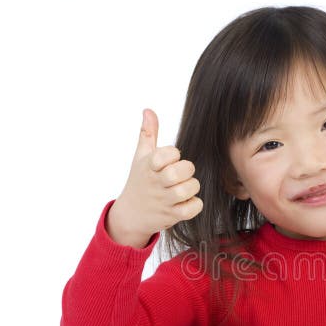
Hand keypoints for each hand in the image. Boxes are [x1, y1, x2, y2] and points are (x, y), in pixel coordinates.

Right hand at [107, 109, 202, 246]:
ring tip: (185, 186)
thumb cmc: (140, 181)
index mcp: (148, 166)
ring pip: (187, 190)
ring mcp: (164, 201)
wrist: (131, 215)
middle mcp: (155, 183)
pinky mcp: (172, 215)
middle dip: (187, 169)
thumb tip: (148, 110)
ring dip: (192, 186)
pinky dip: (195, 204)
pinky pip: (192, 209)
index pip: (165, 154)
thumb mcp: (140, 157)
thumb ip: (148, 133)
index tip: (171, 158)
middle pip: (177, 173)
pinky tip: (188, 201)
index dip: (173, 154)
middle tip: (183, 172)